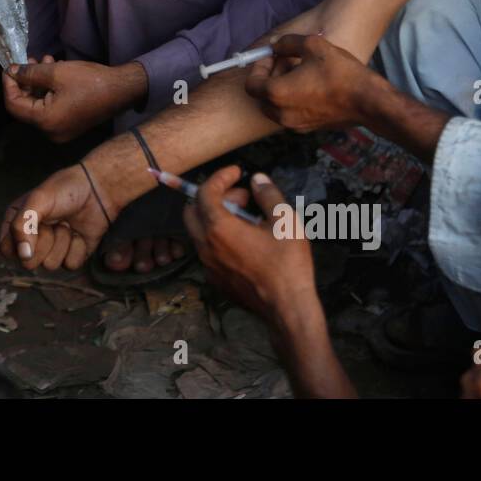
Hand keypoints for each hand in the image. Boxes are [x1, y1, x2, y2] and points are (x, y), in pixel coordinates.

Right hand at [0, 163, 114, 269]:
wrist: (97, 189)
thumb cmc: (64, 190)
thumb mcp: (37, 200)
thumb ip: (22, 226)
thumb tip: (23, 256)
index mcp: (17, 224)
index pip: (7, 249)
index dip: (19, 243)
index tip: (33, 227)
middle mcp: (33, 240)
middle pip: (28, 262)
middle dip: (44, 242)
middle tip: (53, 223)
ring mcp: (52, 249)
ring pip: (50, 265)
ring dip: (62, 242)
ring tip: (67, 224)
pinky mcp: (72, 255)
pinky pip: (70, 264)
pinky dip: (77, 248)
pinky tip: (79, 232)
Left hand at [2, 58, 146, 142]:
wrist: (122, 90)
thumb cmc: (90, 81)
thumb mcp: (56, 72)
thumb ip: (30, 73)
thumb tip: (11, 72)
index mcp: (46, 121)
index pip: (14, 105)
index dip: (9, 85)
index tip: (10, 66)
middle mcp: (50, 131)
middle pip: (26, 106)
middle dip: (25, 81)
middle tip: (29, 59)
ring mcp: (60, 130)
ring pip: (39, 105)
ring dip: (38, 82)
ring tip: (45, 60)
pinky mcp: (69, 125)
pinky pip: (51, 108)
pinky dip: (49, 90)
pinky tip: (55, 70)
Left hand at [183, 167, 319, 326]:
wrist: (288, 308)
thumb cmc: (288, 264)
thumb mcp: (285, 221)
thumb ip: (268, 195)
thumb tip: (257, 179)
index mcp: (219, 228)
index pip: (205, 192)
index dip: (220, 177)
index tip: (236, 172)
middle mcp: (206, 246)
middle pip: (192, 211)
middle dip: (214, 197)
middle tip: (243, 198)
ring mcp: (208, 266)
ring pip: (200, 232)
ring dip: (217, 219)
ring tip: (249, 220)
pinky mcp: (215, 281)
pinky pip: (209, 251)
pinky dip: (220, 239)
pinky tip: (246, 242)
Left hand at [243, 33, 377, 132]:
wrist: (368, 101)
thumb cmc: (340, 72)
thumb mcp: (312, 45)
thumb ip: (287, 43)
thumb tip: (274, 44)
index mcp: (277, 94)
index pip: (251, 84)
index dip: (258, 67)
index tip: (272, 56)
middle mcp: (281, 113)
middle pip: (261, 96)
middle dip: (270, 77)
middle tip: (287, 62)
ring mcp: (294, 124)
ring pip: (275, 106)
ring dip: (281, 89)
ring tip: (301, 72)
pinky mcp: (307, 128)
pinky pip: (290, 113)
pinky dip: (292, 100)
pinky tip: (312, 86)